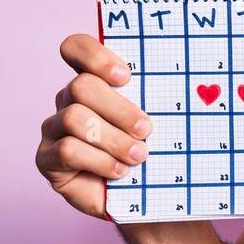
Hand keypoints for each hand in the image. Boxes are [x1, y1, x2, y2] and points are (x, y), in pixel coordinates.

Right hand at [34, 34, 151, 219]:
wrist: (146, 195)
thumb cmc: (155, 150)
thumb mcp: (161, 120)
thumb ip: (159, 96)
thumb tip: (196, 84)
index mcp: (94, 80)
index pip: (75, 48)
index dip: (95, 55)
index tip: (126, 76)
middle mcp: (68, 100)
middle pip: (81, 86)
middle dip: (119, 109)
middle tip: (147, 129)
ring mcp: (54, 128)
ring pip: (74, 118)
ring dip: (113, 139)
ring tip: (139, 156)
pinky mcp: (47, 159)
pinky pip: (67, 150)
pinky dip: (99, 161)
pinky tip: (120, 172)